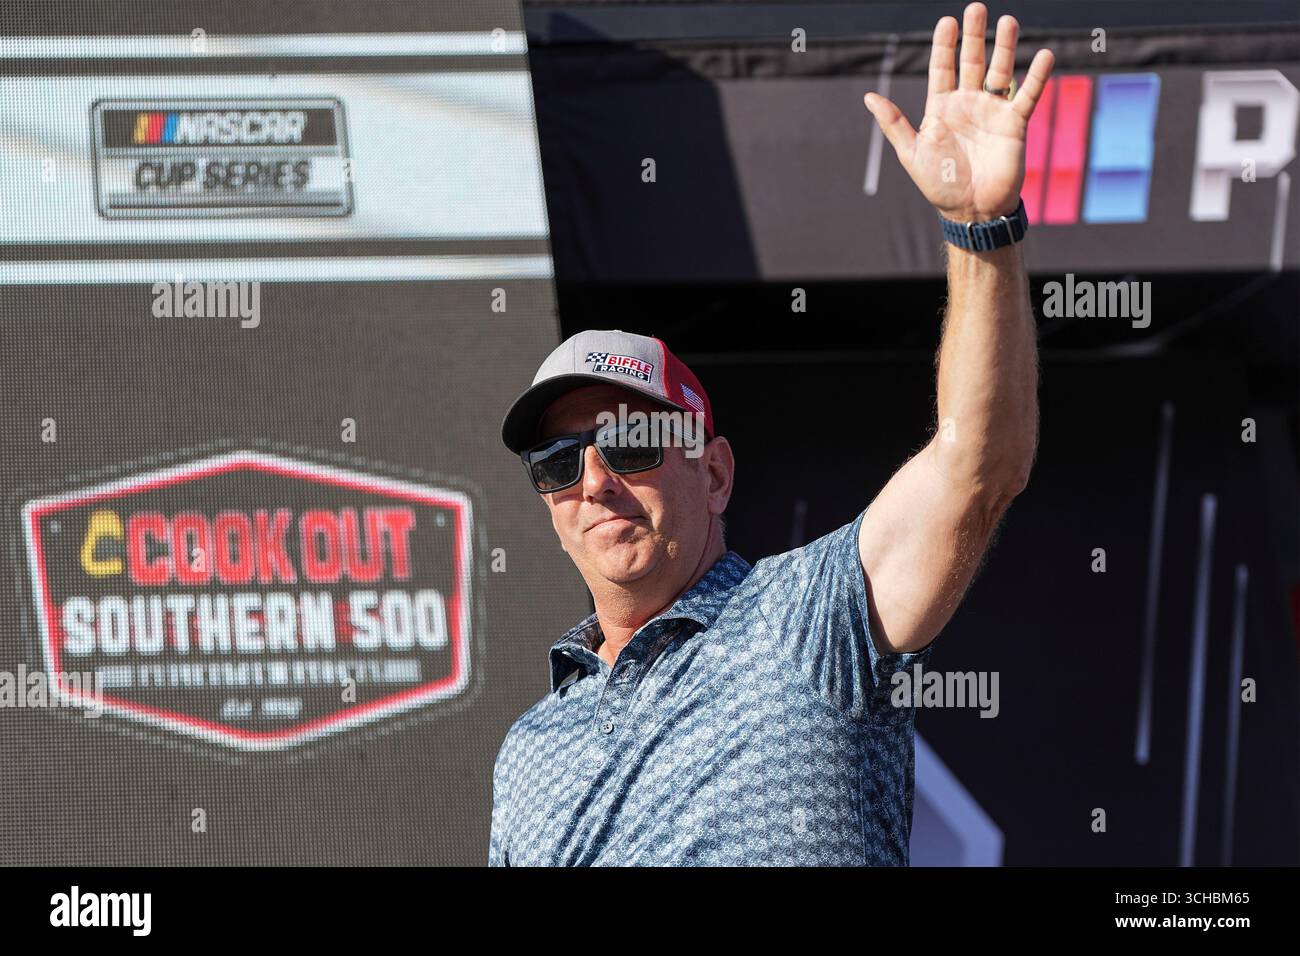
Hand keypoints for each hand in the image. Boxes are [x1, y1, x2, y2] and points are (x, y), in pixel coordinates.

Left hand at [863, 3, 1054, 222]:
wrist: (972, 211)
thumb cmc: (940, 185)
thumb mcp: (912, 154)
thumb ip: (894, 124)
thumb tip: (869, 97)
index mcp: (941, 107)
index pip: (942, 68)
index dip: (944, 45)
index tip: (947, 21)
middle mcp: (968, 103)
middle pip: (971, 62)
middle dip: (974, 36)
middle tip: (977, 9)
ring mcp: (992, 111)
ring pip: (1000, 71)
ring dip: (1005, 47)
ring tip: (1008, 21)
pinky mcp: (1014, 124)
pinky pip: (1027, 96)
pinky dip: (1036, 77)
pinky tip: (1044, 55)